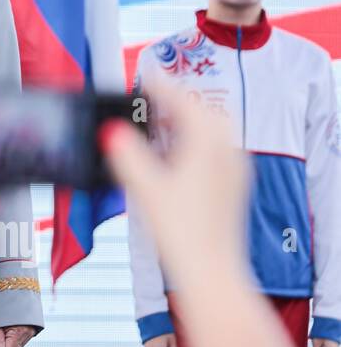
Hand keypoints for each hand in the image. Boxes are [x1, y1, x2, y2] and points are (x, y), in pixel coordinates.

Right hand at [102, 77, 251, 287]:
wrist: (211, 272)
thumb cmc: (181, 233)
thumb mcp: (145, 189)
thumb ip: (126, 155)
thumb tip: (111, 130)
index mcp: (209, 145)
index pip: (185, 102)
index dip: (162, 86)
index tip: (146, 75)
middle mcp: (228, 152)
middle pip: (206, 112)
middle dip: (179, 102)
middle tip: (152, 99)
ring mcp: (235, 170)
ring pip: (214, 130)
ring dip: (189, 121)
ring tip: (160, 125)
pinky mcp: (233, 187)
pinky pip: (217, 149)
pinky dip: (196, 141)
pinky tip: (175, 156)